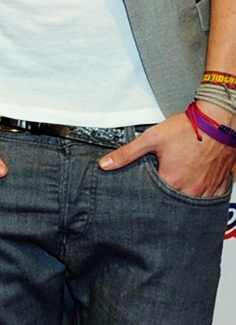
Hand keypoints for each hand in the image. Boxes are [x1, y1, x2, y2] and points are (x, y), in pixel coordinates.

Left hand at [100, 108, 235, 197]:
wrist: (218, 122)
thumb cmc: (187, 129)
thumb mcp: (151, 138)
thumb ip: (127, 153)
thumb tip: (104, 164)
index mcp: (172, 180)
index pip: (153, 196)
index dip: (147, 191)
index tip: (145, 187)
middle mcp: (191, 189)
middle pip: (173, 201)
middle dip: (166, 196)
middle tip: (163, 184)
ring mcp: (207, 188)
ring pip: (192, 201)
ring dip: (184, 196)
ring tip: (178, 184)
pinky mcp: (220, 184)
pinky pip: (211, 198)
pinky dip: (203, 194)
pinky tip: (196, 185)